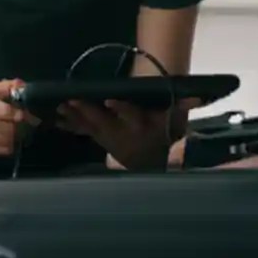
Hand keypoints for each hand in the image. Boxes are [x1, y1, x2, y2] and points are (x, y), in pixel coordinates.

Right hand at [0, 79, 34, 156]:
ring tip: (24, 132)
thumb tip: (23, 86)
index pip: (2, 111)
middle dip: (19, 127)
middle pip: (2, 127)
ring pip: (2, 140)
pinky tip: (14, 140)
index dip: (16, 114)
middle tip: (30, 125)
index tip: (25, 114)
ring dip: (15, 137)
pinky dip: (9, 146)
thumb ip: (9, 86)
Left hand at [56, 98, 193, 170]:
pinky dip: (69, 124)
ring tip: (60, 105)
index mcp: (141, 125)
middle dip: (87, 111)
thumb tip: (200, 95)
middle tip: (72, 99)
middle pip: (103, 121)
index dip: (121, 109)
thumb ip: (182, 106)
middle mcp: (122, 133)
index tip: (110, 100)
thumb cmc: (159, 134)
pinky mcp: (98, 139)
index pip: (132, 115)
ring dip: (73, 115)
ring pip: (88, 125)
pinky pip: (81, 130)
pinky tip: (57, 117)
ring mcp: (108, 138)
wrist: (149, 162)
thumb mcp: (170, 122)